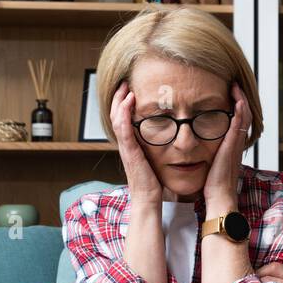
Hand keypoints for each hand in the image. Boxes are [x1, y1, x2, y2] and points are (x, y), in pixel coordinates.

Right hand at [111, 81, 162, 205]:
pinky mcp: (130, 152)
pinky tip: (128, 102)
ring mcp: (126, 148)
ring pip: (117, 119)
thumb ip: (155, 147)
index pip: (122, 119)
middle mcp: (125, 145)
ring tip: (125, 88)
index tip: (129, 89)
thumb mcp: (153, 159)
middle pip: (115, 115)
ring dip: (120, 101)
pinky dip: (124, 114)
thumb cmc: (153, 182)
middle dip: (119, 98)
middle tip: (124, 82)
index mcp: (131, 145)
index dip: (123, 104)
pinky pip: (124, 130)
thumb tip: (166, 136)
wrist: (148, 199)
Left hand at [203, 82, 250, 213]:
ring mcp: (236, 145)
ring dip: (241, 100)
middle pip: (245, 115)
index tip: (230, 93)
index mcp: (231, 146)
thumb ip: (208, 154)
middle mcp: (236, 143)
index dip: (236, 106)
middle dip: (241, 98)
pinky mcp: (232, 148)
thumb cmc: (213, 184)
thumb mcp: (211, 164)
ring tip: (236, 87)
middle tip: (235, 84)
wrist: (219, 197)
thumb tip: (196, 146)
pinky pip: (239, 126)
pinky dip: (240, 112)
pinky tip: (237, 101)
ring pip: (244, 118)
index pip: (237, 121)